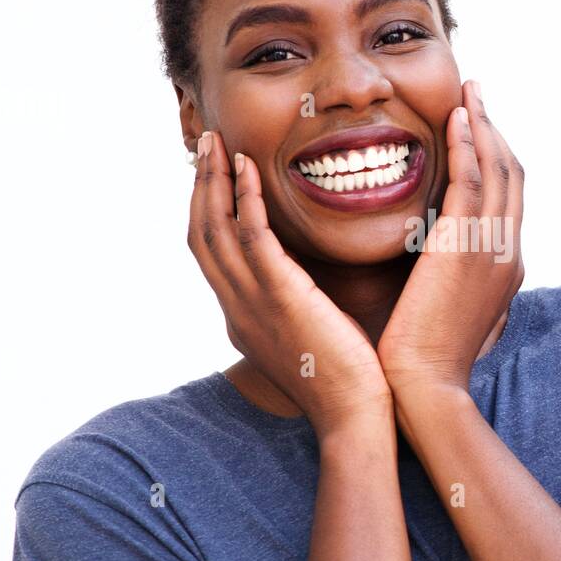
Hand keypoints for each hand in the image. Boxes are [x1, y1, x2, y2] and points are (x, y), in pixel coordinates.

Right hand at [188, 131, 392, 436]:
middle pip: (200, 235)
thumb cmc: (351, 382)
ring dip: (213, 182)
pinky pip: (251, 237)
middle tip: (207, 145)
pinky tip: (248, 169)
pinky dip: (245, 200)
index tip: (216, 173)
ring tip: (218, 143)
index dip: (208, 210)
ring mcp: (252, 303)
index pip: (212, 254)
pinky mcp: (280, 297)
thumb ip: (304, 307)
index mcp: (243, 318)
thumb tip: (318, 284)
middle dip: (201, 187)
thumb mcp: (313, 337)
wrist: (359, 417)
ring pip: (215, 230)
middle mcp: (237, 309)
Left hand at [377, 80, 525, 395]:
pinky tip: (457, 118)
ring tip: (468, 90)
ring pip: (498, 171)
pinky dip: (469, 146)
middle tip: (476, 93)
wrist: (424, 387)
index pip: (509, 198)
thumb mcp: (449, 313)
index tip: (477, 126)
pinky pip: (473, 183)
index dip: (496, 156)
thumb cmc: (423, 358)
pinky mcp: (466, 248)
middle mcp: (508, 253)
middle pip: (512, 175)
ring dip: (483, 124)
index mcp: (506, 268)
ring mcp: (493, 249)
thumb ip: (452, 279)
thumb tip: (440, 262)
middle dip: (495, 128)